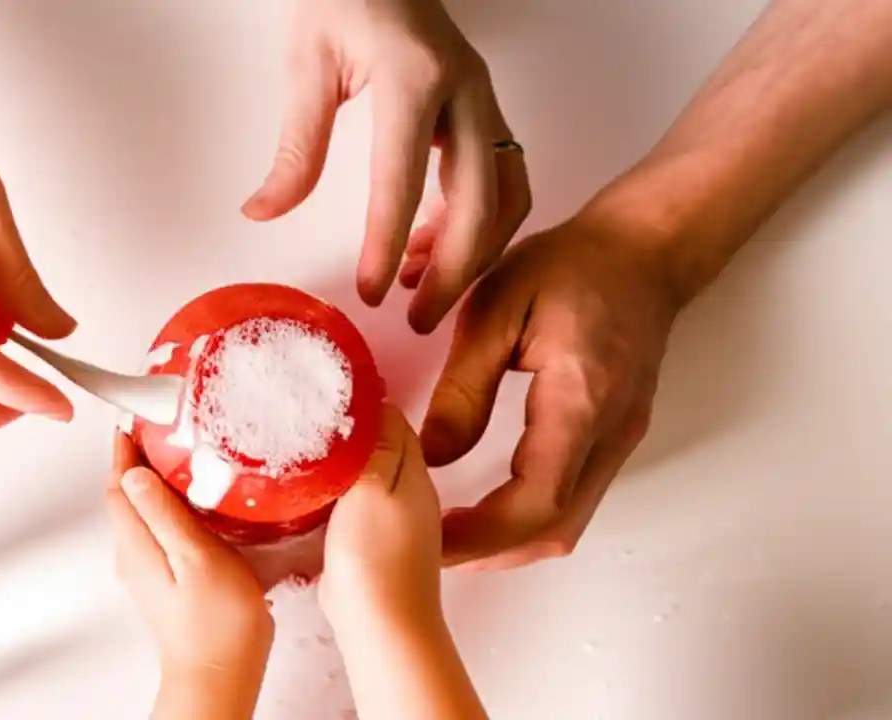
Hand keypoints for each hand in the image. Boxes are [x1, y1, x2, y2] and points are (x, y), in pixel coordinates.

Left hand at [106, 434, 271, 717]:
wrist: (219, 677)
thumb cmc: (216, 625)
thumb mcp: (195, 558)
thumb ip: (163, 514)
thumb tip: (133, 473)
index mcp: (136, 544)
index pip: (117, 483)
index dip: (123, 447)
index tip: (135, 416)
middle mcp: (134, 555)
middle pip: (125, 494)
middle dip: (137, 458)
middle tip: (160, 426)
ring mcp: (149, 569)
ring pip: (143, 511)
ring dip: (154, 480)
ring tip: (181, 453)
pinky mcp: (168, 579)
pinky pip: (159, 529)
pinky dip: (170, 504)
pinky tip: (198, 501)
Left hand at [244, 0, 529, 332]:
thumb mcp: (307, 64)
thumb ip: (295, 146)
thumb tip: (264, 212)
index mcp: (413, 77)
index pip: (402, 180)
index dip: (387, 244)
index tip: (371, 294)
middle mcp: (464, 90)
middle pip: (481, 201)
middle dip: (454, 271)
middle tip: (418, 319)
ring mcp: (485, 100)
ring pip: (507, 196)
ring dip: (476, 253)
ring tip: (423, 290)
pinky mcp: (487, 111)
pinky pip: (504, 181)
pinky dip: (482, 226)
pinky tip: (435, 248)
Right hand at [319, 406, 488, 719]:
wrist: (379, 624)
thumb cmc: (375, 558)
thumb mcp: (373, 486)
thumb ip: (375, 444)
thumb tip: (376, 401)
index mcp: (413, 472)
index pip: (392, 418)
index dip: (362, 400)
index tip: (328, 387)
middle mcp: (408, 493)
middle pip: (379, 445)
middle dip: (349, 428)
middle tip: (310, 414)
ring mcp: (390, 520)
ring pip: (365, 474)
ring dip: (340, 460)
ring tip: (304, 447)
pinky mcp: (369, 544)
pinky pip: (351, 503)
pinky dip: (334, 491)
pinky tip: (310, 493)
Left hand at [421, 205, 682, 568]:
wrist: (643, 250)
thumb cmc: (570, 266)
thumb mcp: (495, 310)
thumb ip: (463, 389)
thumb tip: (429, 455)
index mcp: (581, 399)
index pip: (536, 500)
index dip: (480, 534)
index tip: (429, 539)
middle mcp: (611, 432)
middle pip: (555, 528)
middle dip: (488, 551)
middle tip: (427, 547)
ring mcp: (621, 439)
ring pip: (567, 522)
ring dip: (507, 541)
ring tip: (448, 533)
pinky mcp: (617, 437)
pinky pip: (574, 499)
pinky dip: (527, 518)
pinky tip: (485, 507)